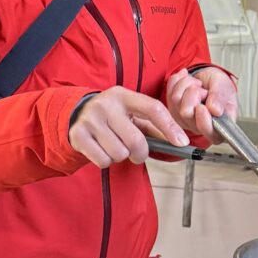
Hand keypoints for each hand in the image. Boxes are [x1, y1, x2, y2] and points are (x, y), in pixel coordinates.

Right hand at [68, 88, 187, 168]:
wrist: (75, 115)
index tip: (181, 143)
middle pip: (136, 140)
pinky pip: (103, 161)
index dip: (170, 127)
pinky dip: (106, 162)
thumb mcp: (130, 113)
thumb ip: (153, 125)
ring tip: (114, 147)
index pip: (153, 109)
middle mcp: (106, 104)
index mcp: (123, 95)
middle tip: (137, 154)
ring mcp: (90, 119)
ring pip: (120, 153)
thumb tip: (180, 142)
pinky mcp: (78, 135)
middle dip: (140, 154)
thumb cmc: (112, 117)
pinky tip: (101, 150)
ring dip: (121, 157)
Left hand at [166, 67, 238, 141]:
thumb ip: (220, 98)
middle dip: (194, 93)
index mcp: (219, 126)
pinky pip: (169, 92)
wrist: (207, 79)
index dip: (204, 122)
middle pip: (186, 113)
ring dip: (186, 85)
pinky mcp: (172, 110)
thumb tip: (215, 110)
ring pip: (176, 100)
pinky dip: (178, 81)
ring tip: (197, 83)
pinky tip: (187, 80)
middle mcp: (199, 127)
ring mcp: (183, 120)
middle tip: (203, 89)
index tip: (201, 107)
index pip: (211, 134)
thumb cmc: (219, 86)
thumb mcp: (224, 87)